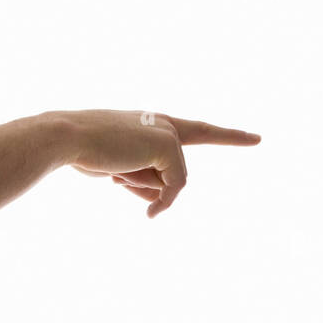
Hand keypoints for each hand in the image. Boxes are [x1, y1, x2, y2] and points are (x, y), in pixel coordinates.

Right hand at [62, 109, 260, 217]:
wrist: (67, 136)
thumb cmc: (82, 150)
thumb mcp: (114, 168)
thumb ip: (143, 178)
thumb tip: (163, 198)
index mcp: (149, 123)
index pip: (195, 129)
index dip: (225, 135)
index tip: (254, 137)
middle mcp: (163, 122)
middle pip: (193, 148)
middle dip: (208, 148)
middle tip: (254, 139)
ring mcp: (167, 132)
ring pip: (170, 179)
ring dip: (142, 187)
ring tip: (113, 171)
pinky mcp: (168, 144)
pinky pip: (173, 186)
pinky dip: (160, 200)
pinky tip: (138, 200)